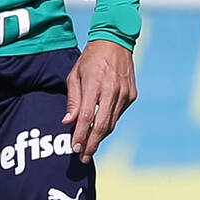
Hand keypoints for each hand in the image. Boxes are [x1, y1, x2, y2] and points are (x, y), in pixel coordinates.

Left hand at [63, 40, 136, 162]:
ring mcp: (124, 94)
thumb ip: (72, 100)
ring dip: (100, 138)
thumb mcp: (74, 75)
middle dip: (92, 144)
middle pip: (102, 125)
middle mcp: (112, 90)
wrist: (115, 42)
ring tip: (89, 149)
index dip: (81, 134)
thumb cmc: (90, 59)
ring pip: (112, 123)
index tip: (75, 148)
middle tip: (83, 157)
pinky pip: (118, 114)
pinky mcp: (131, 95)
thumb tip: (67, 122)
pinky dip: (108, 124)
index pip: (87, 116)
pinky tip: (100, 131)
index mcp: (95, 84)